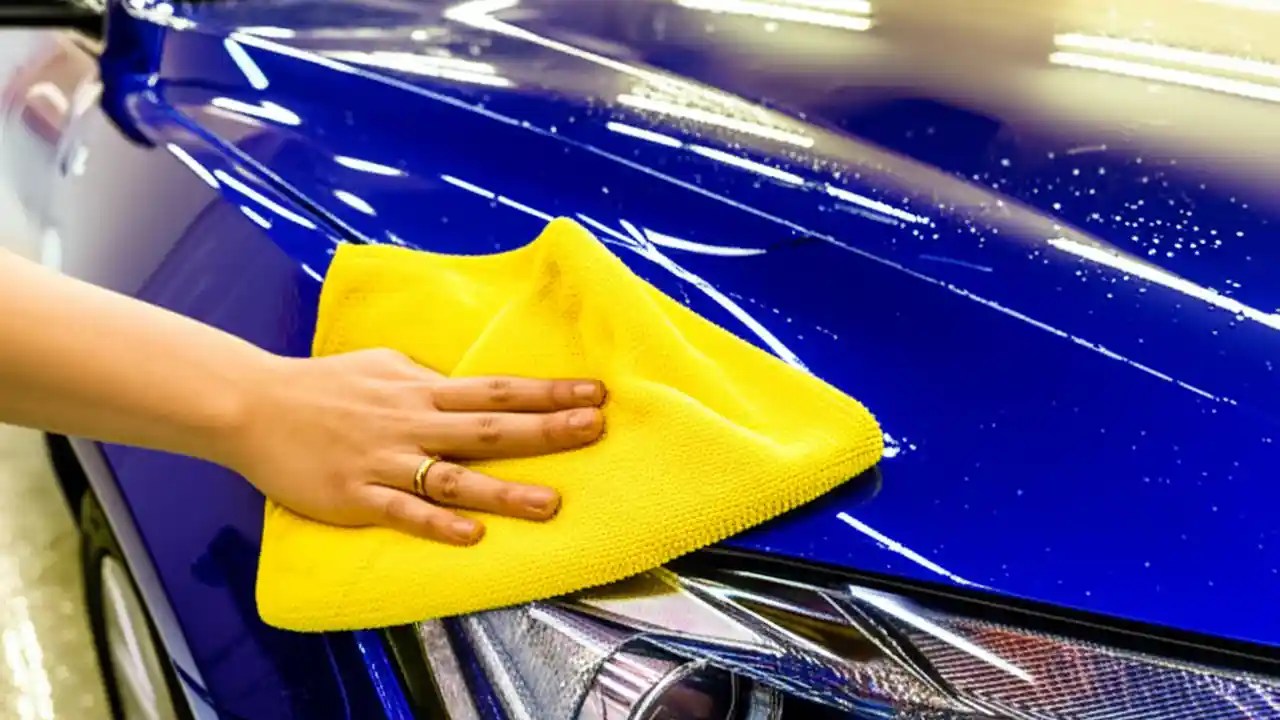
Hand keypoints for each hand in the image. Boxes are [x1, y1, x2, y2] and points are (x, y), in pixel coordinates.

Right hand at [219, 349, 605, 544]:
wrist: (254, 405)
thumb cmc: (324, 385)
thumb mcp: (385, 367)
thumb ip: (429, 380)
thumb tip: (468, 387)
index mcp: (421, 391)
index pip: (497, 389)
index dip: (548, 392)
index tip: (595, 393)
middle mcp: (411, 423)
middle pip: (488, 428)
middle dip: (546, 430)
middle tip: (594, 430)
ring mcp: (385, 460)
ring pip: (453, 478)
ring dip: (503, 492)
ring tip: (551, 504)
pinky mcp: (356, 494)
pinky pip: (402, 512)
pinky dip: (436, 525)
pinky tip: (470, 538)